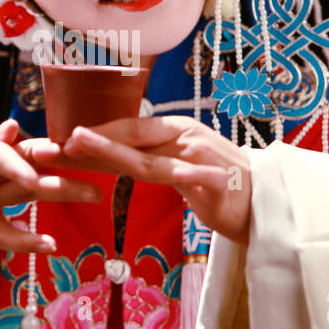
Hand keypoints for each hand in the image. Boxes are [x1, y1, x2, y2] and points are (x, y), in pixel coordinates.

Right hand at [0, 110, 101, 254]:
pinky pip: (2, 234)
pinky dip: (26, 240)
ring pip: (20, 197)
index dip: (17, 155)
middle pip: (17, 172)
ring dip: (58, 192)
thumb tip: (14, 131)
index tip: (49, 152)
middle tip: (97, 162)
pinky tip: (53, 245)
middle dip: (59, 165)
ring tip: (94, 192)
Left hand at [30, 116, 251, 244]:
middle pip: (134, 136)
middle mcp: (186, 139)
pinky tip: (163, 177)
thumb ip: (150, 158)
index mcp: (175, 132)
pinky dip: (182, 177)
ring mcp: (203, 160)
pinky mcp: (221, 184)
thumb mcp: (180, 165)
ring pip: (153, 157)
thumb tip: (109, 155)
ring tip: (84, 144)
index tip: (60, 142)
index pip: (128, 129)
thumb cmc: (218, 183)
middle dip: (94, 138)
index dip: (95, 134)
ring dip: (115, 150)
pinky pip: (198, 180)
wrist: (269, 199)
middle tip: (60, 141)